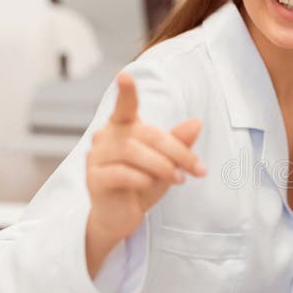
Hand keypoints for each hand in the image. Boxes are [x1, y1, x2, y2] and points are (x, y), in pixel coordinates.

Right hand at [85, 73, 205, 277]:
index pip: (124, 106)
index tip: (124, 75)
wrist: (122, 217)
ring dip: (162, 166)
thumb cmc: (144, 183)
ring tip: (178, 179)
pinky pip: (120, 173)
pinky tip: (149, 184)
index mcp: (124, 127)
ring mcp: (96, 157)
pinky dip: (141, 178)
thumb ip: (178, 143)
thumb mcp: (167, 163)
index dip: (126, 92)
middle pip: (147, 135)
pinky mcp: (93, 178)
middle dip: (178, 151)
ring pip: (133, 152)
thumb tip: (196, 122)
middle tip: (198, 169)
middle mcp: (107, 137)